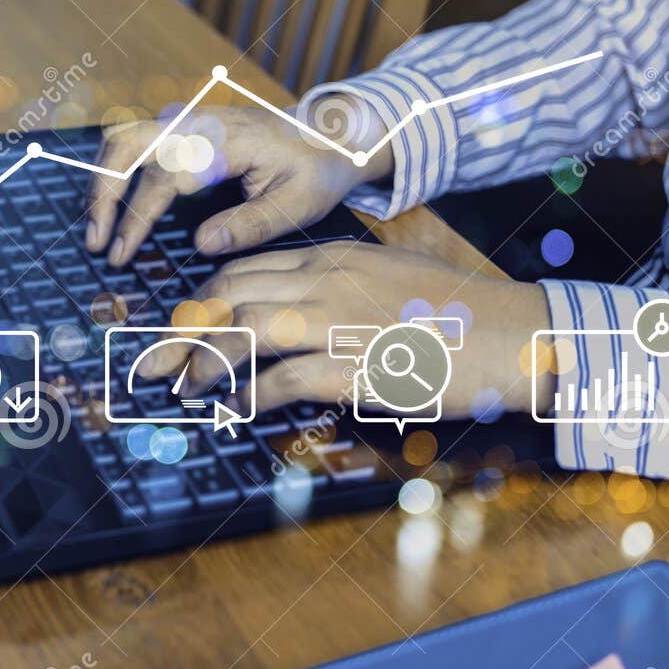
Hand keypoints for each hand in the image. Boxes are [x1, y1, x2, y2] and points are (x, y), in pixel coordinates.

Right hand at [84, 100, 391, 265]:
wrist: (330, 134)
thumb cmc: (316, 171)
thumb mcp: (297, 204)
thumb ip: (250, 225)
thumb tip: (201, 244)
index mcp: (224, 140)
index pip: (164, 176)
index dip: (136, 216)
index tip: (120, 252)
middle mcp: (199, 122)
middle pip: (127, 142)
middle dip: (103, 191)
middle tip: (96, 240)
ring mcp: (189, 119)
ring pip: (125, 136)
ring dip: (104, 179)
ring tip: (98, 227)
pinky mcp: (185, 126)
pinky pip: (137, 140)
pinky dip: (117, 170)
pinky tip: (115, 206)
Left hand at [139, 243, 554, 415]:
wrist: (515, 335)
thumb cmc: (457, 314)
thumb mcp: (389, 279)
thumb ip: (338, 287)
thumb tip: (294, 315)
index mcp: (333, 256)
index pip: (242, 270)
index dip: (200, 303)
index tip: (179, 330)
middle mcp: (327, 281)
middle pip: (227, 295)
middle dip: (182, 331)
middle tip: (154, 363)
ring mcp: (339, 322)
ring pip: (242, 330)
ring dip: (202, 362)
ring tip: (182, 390)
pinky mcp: (355, 367)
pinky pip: (282, 379)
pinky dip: (248, 397)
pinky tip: (234, 411)